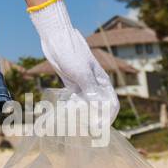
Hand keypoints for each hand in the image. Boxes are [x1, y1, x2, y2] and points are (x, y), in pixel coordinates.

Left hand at [29, 0, 119, 124]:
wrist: (56, 39)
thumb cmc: (70, 52)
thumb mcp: (81, 72)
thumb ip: (90, 91)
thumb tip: (98, 108)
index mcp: (102, 82)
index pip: (111, 104)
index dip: (107, 118)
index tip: (97, 128)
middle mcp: (95, 85)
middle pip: (97, 107)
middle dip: (90, 118)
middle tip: (78, 125)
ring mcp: (83, 85)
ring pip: (84, 106)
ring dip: (78, 114)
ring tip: (67, 119)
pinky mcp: (72, 84)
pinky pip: (73, 100)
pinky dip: (69, 108)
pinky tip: (63, 110)